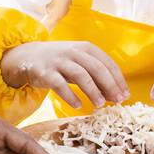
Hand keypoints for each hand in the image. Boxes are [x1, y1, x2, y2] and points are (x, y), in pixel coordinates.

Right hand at [1, 40, 128, 108]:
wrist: (28, 56)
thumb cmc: (60, 62)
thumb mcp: (79, 64)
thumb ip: (96, 77)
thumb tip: (115, 94)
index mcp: (86, 48)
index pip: (107, 63)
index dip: (118, 79)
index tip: (125, 95)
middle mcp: (74, 51)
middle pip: (96, 68)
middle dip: (109, 85)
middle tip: (117, 101)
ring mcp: (59, 61)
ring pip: (80, 75)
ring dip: (92, 90)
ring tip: (100, 104)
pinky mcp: (45, 72)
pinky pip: (59, 85)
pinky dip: (70, 96)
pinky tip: (77, 106)